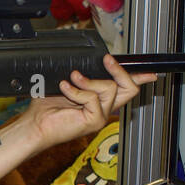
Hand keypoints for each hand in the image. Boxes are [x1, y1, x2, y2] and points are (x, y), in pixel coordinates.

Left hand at [26, 54, 157, 147]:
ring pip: (109, 88)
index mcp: (100, 101)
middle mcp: (104, 109)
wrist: (35, 124)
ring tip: (70, 80)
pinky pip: (92, 97)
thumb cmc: (46, 107)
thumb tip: (87, 61)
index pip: (126, 89)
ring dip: (88, 80)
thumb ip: (83, 74)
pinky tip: (65, 88)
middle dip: (118, 70)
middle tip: (107, 60)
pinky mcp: (94, 121)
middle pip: (129, 88)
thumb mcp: (67, 83)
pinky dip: (76, 90)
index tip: (149, 72)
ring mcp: (100, 116)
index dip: (140, 78)